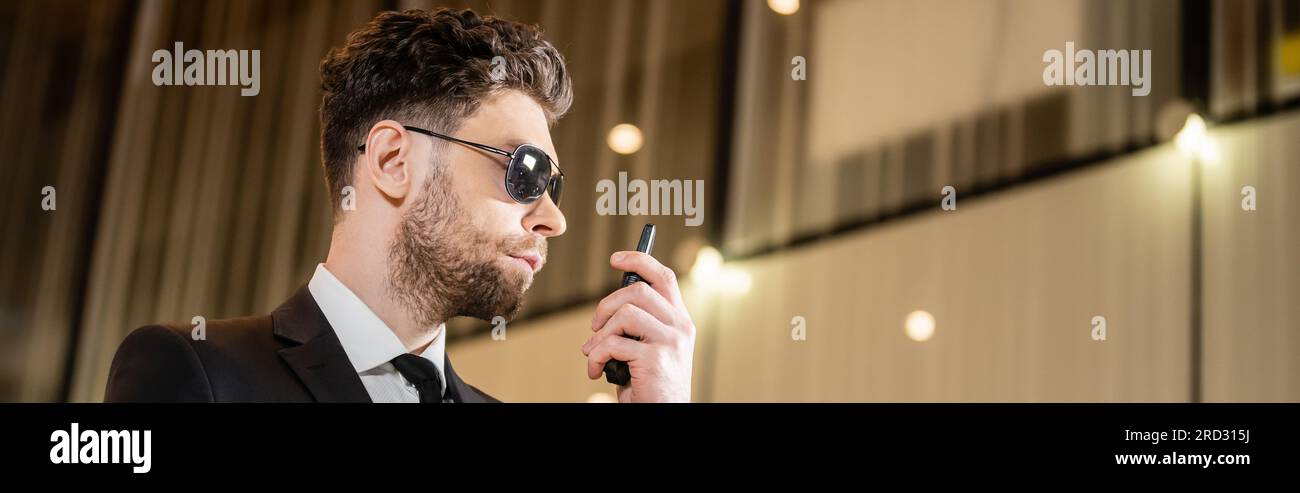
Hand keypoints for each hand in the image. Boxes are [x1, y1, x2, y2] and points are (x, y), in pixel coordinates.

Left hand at [582, 251, 694, 401]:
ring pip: (625, 314)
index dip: (640, 261)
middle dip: (607, 305)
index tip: (616, 258)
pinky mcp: (656, 358)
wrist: (664, 413)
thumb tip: (606, 312)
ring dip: (601, 334)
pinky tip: (596, 371)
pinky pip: (613, 344)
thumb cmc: (650, 384)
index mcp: (679, 321)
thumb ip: (635, 327)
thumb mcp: (647, 348)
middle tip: (595, 327)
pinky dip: (596, 356)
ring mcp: (670, 342)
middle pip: (639, 291)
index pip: (664, 278)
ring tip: (595, 353)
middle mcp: (680, 327)